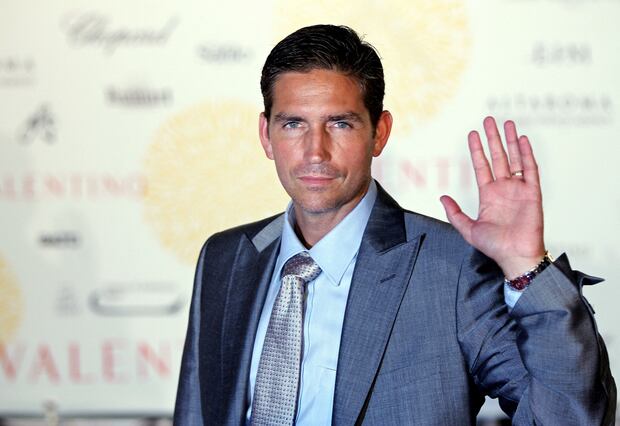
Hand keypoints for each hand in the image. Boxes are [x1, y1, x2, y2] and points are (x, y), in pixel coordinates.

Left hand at [440, 116, 545, 278]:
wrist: (515, 256)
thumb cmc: (495, 246)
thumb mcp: (468, 229)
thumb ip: (454, 213)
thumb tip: (442, 197)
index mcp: (488, 195)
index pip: (481, 166)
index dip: (477, 150)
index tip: (472, 134)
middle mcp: (504, 189)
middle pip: (497, 157)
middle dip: (493, 138)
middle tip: (488, 120)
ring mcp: (519, 189)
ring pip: (514, 158)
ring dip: (510, 140)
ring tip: (506, 122)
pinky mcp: (533, 193)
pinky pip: (530, 169)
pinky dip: (527, 154)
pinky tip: (522, 139)